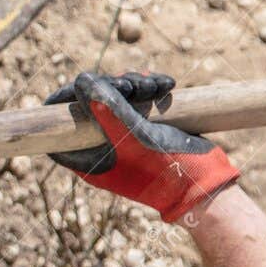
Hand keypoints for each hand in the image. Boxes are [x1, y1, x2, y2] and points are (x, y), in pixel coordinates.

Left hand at [44, 71, 239, 222]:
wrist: (205, 184)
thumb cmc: (168, 169)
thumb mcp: (135, 137)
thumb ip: (107, 110)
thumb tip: (81, 82)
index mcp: (89, 159)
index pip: (60, 127)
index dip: (66, 99)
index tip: (85, 82)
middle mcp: (102, 148)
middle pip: (89, 104)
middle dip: (110, 85)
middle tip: (132, 85)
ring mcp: (124, 137)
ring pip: (115, 97)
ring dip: (135, 83)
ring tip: (157, 87)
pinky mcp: (146, 127)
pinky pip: (138, 99)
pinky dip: (150, 87)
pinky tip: (166, 85)